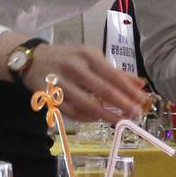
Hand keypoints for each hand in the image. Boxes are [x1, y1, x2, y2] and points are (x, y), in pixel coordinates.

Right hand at [23, 45, 150, 122]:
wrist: (31, 60)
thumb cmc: (67, 58)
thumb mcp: (91, 57)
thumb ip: (115, 71)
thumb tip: (140, 85)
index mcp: (87, 56)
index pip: (113, 75)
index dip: (130, 90)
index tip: (144, 101)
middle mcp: (74, 68)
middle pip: (103, 90)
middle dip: (122, 104)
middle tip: (136, 114)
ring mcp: (61, 84)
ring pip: (87, 104)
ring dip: (106, 115)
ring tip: (120, 120)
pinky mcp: (50, 98)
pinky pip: (72, 112)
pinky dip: (87, 118)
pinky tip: (99, 118)